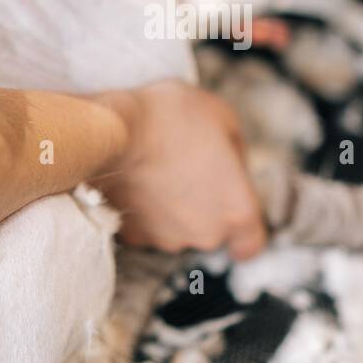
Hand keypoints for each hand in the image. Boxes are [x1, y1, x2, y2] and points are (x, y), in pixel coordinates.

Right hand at [90, 80, 266, 259]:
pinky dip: (146, 210)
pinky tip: (140, 181)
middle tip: (191, 170)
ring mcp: (167, 238)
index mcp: (236, 210)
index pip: (250, 245)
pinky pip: (147, 226)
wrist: (112, 132)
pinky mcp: (134, 236)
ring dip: (174, 208)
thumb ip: (237, 151)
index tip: (234, 220)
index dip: (244, 235)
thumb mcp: (223, 117)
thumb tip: (232, 165)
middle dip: (205, 207)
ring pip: (178, 229)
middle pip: (212, 231)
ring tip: (161, 171)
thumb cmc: (172, 119)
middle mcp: (205, 233)